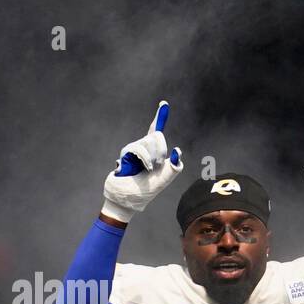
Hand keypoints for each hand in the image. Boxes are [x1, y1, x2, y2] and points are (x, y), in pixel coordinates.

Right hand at [101, 101, 185, 222]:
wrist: (126, 200)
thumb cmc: (145, 191)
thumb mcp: (164, 180)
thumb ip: (174, 167)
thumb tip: (178, 151)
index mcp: (154, 153)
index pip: (156, 131)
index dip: (160, 117)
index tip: (164, 103)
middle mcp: (143, 148)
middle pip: (156, 137)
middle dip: (160, 151)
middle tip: (154, 167)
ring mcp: (133, 150)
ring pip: (148, 142)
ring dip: (151, 158)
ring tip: (146, 170)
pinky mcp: (126, 154)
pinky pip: (138, 149)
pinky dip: (143, 159)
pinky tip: (140, 168)